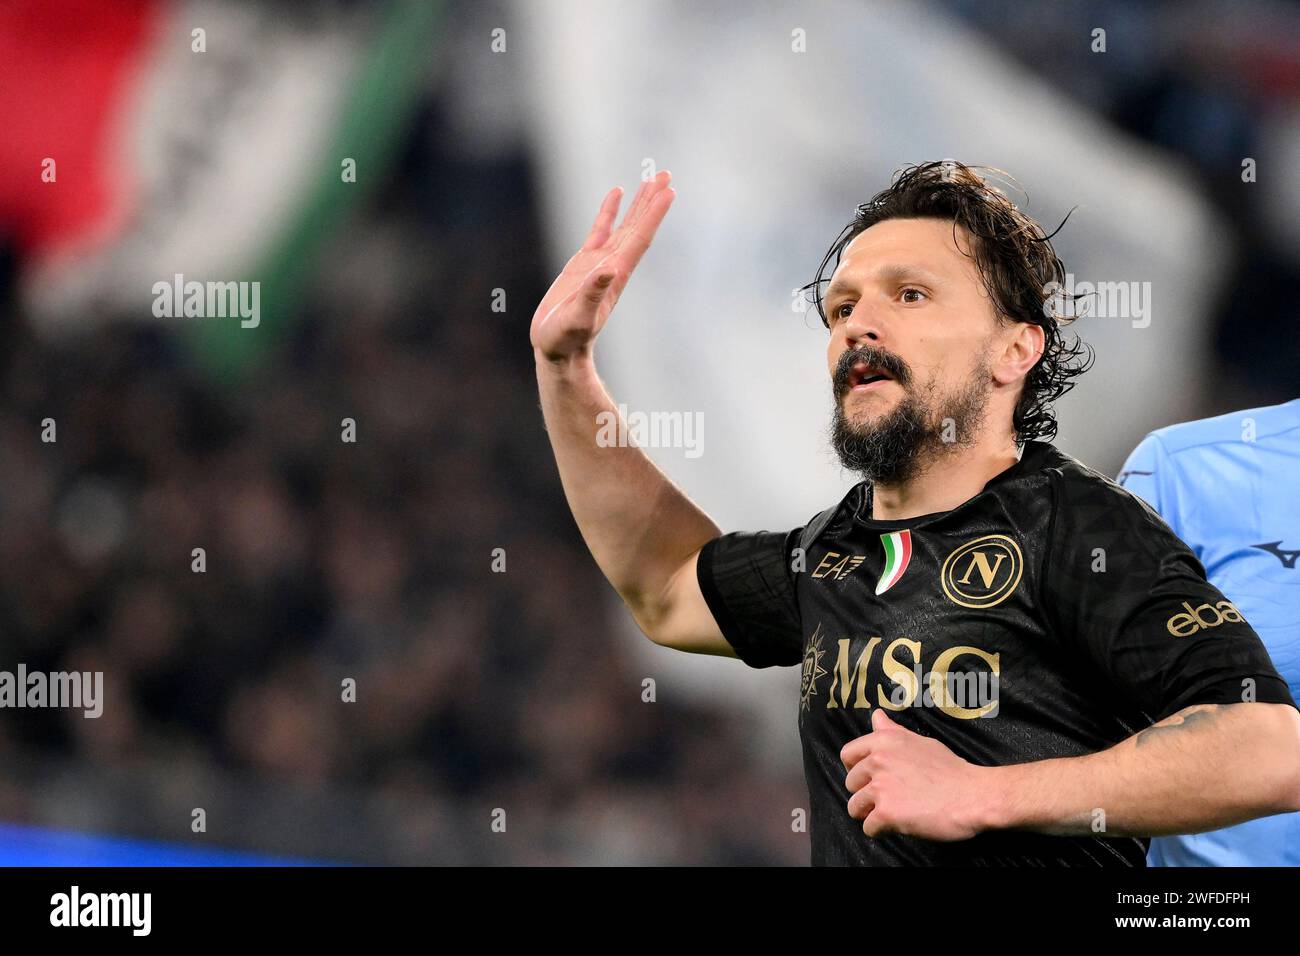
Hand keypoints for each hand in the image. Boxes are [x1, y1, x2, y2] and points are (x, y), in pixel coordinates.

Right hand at [530, 170, 675, 362]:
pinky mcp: (583, 263)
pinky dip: (608, 211)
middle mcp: (613, 266)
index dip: (654, 214)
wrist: (557, 349)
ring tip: (650, 178)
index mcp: (615, 275)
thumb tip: (609, 269)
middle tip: (665, 174)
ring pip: (624, 225)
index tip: (668, 191)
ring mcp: (599, 263)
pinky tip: (616, 193)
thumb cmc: (566, 339)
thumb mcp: (578, 318)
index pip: (639, 238)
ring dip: (638, 203)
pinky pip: (600, 230)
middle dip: (651, 201)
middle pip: (638, 227)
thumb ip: (592, 295)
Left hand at [841, 708, 996, 841]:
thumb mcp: (921, 742)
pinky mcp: (887, 813)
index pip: (847, 754)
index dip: (856, 768)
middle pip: (850, 783)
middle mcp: (877, 761)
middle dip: (865, 793)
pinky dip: (881, 831)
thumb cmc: (951, 770)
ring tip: (892, 813)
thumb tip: (876, 716)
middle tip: (889, 798)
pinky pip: (868, 827)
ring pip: (854, 807)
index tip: (869, 777)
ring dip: (870, 814)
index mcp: (884, 741)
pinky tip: (898, 825)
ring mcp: (881, 787)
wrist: (973, 796)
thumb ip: (893, 732)